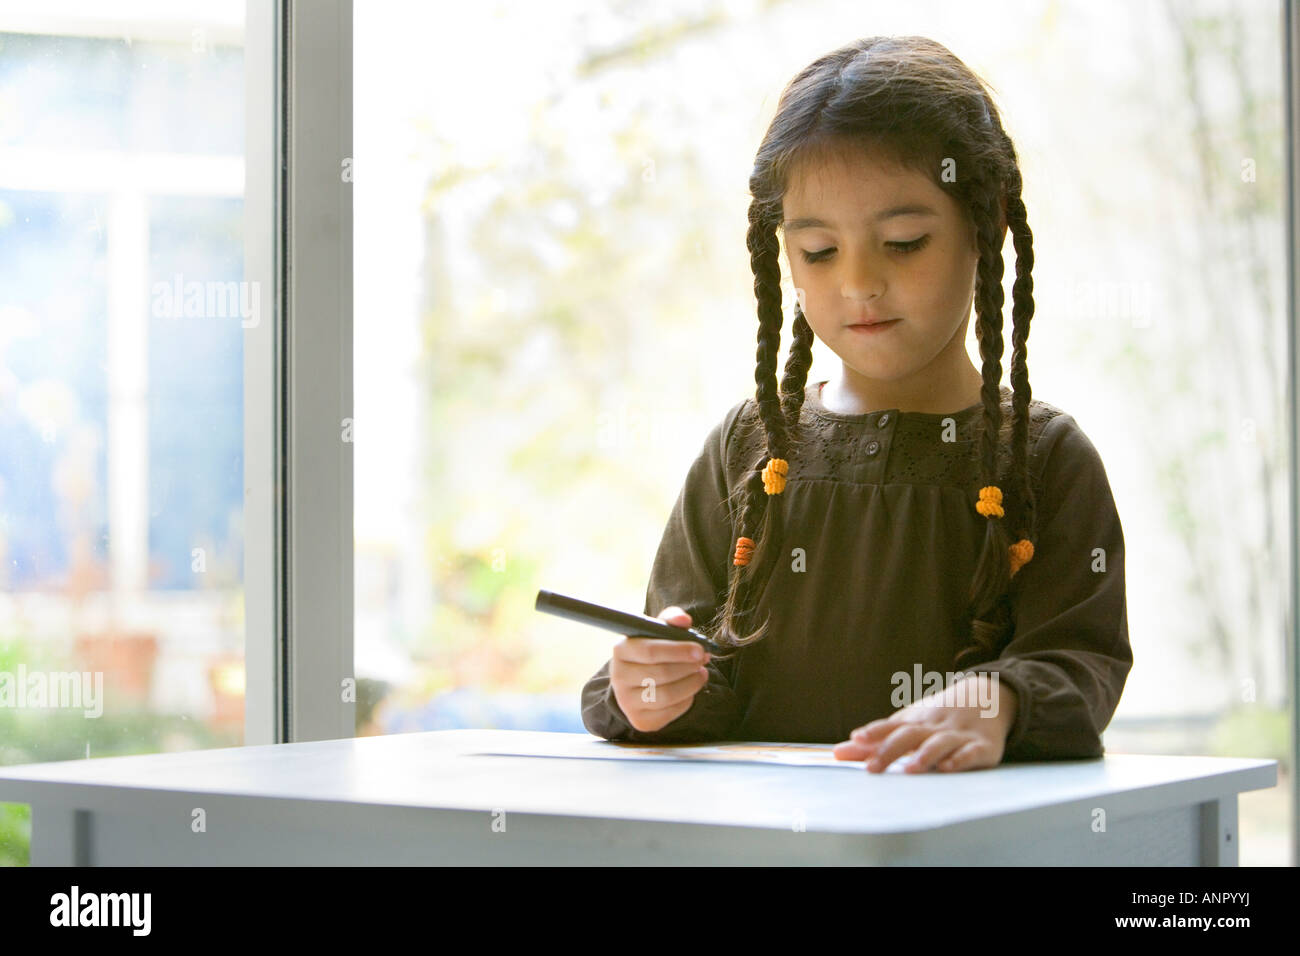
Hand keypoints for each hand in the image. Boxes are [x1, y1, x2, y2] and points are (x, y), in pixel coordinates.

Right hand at [609, 606, 711, 732]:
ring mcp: (627, 702)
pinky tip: (690, 688)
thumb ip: (671, 620)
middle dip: (688, 666)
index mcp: (621, 650)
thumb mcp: (656, 632)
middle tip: (703, 660)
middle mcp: (619, 677)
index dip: (678, 650)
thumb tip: (684, 620)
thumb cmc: (650, 652)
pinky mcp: (640, 720)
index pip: (650, 651)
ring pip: (667, 695)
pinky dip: (686, 699)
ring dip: (691, 683)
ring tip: (701, 673)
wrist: (634, 682)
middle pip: (661, 673)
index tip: (699, 649)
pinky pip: (670, 712)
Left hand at [832, 674, 1017, 772]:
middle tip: (872, 768)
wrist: (988, 696)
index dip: (873, 733)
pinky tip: (949, 767)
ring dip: (925, 754)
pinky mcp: (983, 747)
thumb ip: (875, 741)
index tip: (855, 740)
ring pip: (940, 743)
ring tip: (910, 768)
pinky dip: (961, 759)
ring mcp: (958, 735)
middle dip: (891, 750)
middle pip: (910, 735)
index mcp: (915, 721)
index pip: (890, 726)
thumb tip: (838, 752)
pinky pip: (972, 752)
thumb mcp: (909, 724)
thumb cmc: (937, 717)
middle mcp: (934, 726)